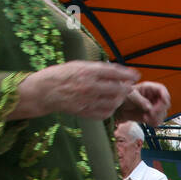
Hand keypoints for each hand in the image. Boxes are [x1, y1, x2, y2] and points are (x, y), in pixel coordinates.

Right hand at [23, 61, 138, 118]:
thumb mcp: (79, 65)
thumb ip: (97, 69)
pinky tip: (110, 105)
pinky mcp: (84, 112)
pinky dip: (110, 109)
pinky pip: (104, 114)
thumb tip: (116, 71)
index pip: (114, 72)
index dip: (128, 74)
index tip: (136, 75)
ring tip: (120, 96)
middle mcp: (89, 86)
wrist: (44, 91)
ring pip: (113, 103)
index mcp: (87, 71)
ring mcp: (87, 100)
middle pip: (117, 89)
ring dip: (120, 100)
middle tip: (130, 87)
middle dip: (127, 88)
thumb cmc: (62, 75)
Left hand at [117, 81, 170, 125]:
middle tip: (150, 113)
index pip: (162, 89)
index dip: (165, 95)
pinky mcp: (153, 116)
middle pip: (165, 103)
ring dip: (156, 117)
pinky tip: (146, 120)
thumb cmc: (124, 97)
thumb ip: (140, 100)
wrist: (119, 108)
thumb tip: (149, 108)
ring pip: (163, 113)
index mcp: (150, 88)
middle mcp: (154, 97)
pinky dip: (153, 122)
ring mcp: (155, 107)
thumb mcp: (130, 95)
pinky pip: (158, 121)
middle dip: (159, 110)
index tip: (164, 102)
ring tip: (145, 117)